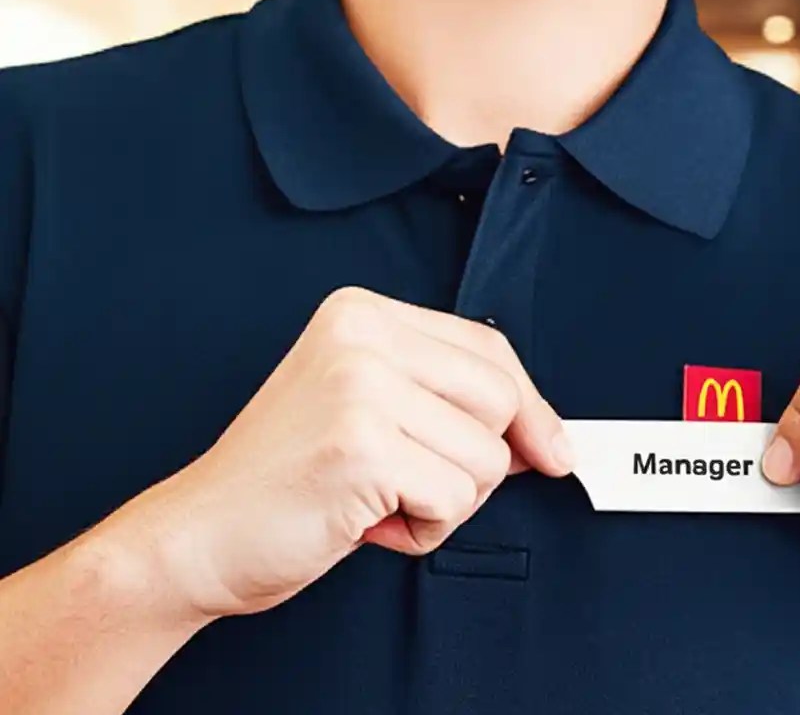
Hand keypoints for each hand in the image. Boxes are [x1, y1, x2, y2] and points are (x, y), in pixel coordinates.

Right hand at [97, 287, 573, 619]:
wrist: (199, 536)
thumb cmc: (289, 481)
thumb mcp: (374, 414)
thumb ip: (451, 404)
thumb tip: (551, 437)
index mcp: (362, 314)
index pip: (491, 347)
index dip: (530, 407)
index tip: (550, 449)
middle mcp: (361, 336)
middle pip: (501, 399)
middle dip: (478, 461)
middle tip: (412, 483)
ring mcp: (360, 387)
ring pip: (487, 457)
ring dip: (447, 501)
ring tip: (379, 499)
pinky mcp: (362, 445)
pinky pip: (455, 498)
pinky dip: (425, 529)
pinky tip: (368, 521)